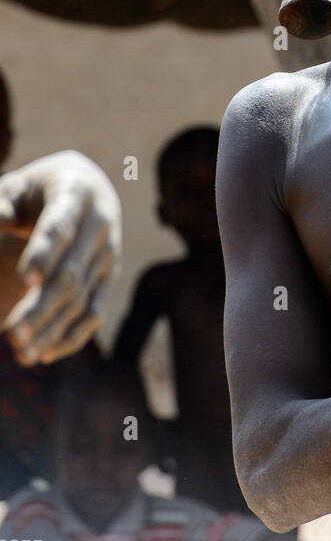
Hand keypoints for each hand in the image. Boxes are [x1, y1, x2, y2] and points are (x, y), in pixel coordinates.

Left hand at [0, 151, 120, 365]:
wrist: (87, 187)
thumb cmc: (39, 190)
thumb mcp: (17, 187)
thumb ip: (2, 206)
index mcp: (75, 194)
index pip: (61, 227)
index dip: (45, 253)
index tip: (27, 280)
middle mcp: (99, 225)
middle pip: (71, 274)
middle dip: (42, 307)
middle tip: (11, 334)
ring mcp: (108, 253)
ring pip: (82, 299)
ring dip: (52, 329)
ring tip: (20, 353)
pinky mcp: (110, 276)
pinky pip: (95, 312)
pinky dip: (72, 336)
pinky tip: (44, 353)